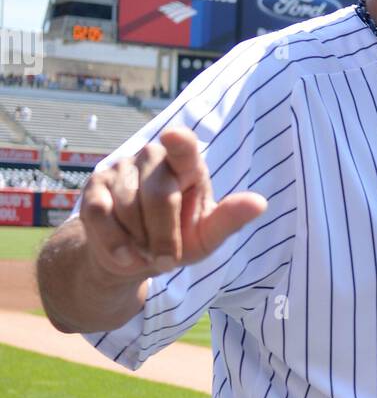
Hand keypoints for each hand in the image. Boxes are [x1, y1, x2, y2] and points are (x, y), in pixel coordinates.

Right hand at [78, 126, 267, 280]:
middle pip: (159, 195)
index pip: (184, 148)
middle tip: (169, 261)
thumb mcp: (206, 237)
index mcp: (186, 165)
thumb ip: (229, 220)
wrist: (130, 258)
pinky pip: (99, 214)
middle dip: (164, 236)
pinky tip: (125, 255)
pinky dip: (114, 242)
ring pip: (127, 207)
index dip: (179, 143)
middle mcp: (152, 158)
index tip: (175, 137)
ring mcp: (121, 168)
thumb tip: (260, 203)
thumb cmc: (175, 240)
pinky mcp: (94, 187)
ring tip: (147, 252)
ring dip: (139, 241)